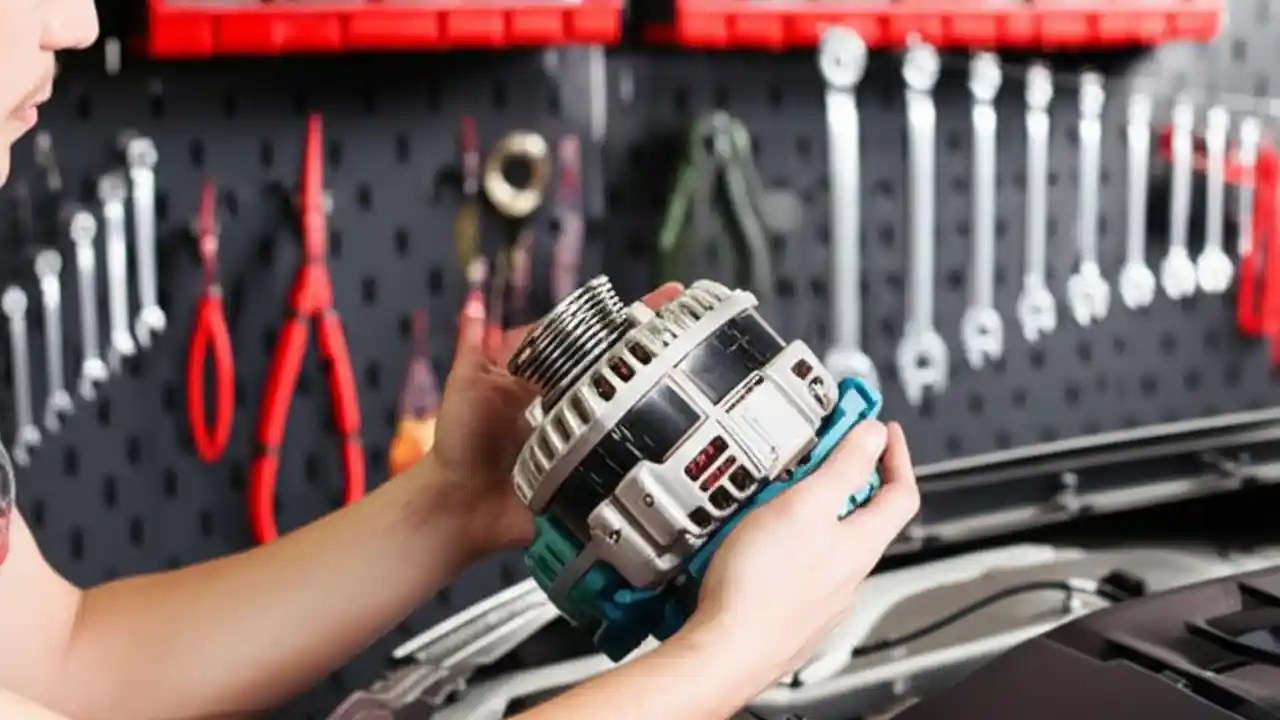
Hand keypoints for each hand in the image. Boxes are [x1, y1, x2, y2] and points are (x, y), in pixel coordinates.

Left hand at [424, 282, 684, 556]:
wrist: (460, 506)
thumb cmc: (459, 444)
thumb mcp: (466, 386)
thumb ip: (473, 346)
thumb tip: (474, 302)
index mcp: (550, 378)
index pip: (593, 340)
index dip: (624, 320)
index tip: (665, 300)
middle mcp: (576, 404)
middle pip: (623, 373)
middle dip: (661, 352)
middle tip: (697, 333)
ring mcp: (588, 438)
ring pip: (631, 412)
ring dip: (663, 395)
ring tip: (698, 373)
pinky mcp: (593, 473)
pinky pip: (625, 459)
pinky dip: (650, 449)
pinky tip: (681, 433)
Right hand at [685, 421, 918, 682]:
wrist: (725, 649)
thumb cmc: (762, 587)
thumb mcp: (806, 505)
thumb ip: (844, 468)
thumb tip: (872, 435)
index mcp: (861, 544)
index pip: (901, 493)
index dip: (895, 455)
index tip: (881, 430)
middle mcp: (848, 573)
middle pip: (861, 513)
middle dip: (840, 477)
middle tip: (816, 451)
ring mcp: (819, 594)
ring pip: (826, 538)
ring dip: (809, 508)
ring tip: (774, 491)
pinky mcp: (789, 607)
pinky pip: (797, 562)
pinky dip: (784, 539)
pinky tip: (754, 536)